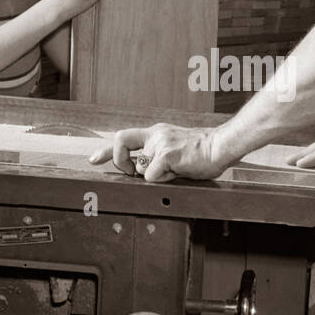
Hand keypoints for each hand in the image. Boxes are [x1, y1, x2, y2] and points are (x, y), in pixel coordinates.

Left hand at [89, 124, 223, 183]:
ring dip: (154, 176)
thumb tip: (144, 174)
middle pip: (121, 145)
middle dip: (121, 163)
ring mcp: (160, 144)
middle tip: (131, 173)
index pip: (123, 137)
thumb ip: (158, 157)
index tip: (94, 159)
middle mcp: (155, 135)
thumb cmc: (202, 152)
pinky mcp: (167, 155)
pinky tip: (177, 173)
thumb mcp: (175, 149)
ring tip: (174, 171)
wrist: (220, 146)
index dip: (106, 150)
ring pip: (140, 168)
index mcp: (156, 134)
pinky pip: (152, 176)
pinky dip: (162, 180)